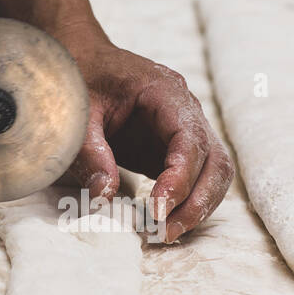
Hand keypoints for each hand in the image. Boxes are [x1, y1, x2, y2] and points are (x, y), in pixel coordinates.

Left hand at [57, 28, 234, 242]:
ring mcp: (184, 132)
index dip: (180, 179)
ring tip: (164, 235)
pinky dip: (187, 204)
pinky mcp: (172, 152)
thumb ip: (90, 152)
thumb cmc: (80, 78)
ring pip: (214, 174)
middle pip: (215, 161)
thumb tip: (103, 197)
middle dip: (196, 202)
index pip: (190, 140)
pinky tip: (164, 224)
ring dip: (197, 208)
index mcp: (166, 92)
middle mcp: (186, 111)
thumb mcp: (78, 113)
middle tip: (164, 233)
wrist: (81, 60)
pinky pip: (195, 181)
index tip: (157, 210)